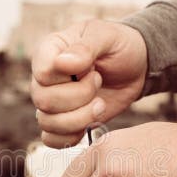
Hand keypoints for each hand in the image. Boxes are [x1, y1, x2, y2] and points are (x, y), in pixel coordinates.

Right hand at [31, 19, 146, 147]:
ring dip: (80, 118)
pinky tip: (91, 121)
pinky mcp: (61, 122)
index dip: (69, 78)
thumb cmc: (118, 46)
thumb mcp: (107, 37)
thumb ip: (86, 48)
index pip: (42, 74)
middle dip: (80, 97)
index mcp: (48, 52)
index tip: (91, 68)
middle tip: (99, 82)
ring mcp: (51, 102)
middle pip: (44, 101)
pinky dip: (71, 136)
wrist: (134, 67)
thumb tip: (62, 64)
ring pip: (47, 123)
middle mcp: (43, 79)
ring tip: (100, 103)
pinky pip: (51, 139)